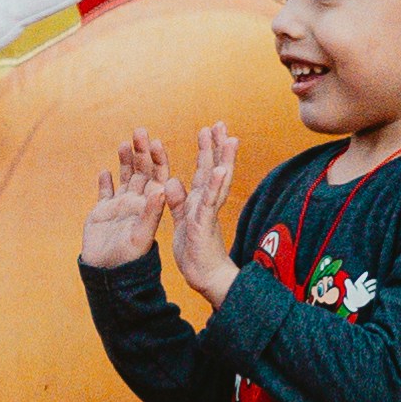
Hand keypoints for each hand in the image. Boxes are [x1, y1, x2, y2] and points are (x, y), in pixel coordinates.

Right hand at [78, 130, 171, 270]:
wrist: (107, 274)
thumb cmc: (129, 257)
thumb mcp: (143, 234)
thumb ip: (151, 212)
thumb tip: (161, 189)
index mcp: (150, 205)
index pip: (157, 176)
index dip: (158, 158)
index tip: (155, 141)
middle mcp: (136, 203)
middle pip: (140, 172)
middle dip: (140, 152)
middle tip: (139, 131)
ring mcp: (119, 207)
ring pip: (124, 178)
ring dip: (124, 160)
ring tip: (123, 143)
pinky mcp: (102, 214)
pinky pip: (104, 194)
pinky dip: (105, 183)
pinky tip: (104, 172)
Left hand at [170, 123, 241, 301]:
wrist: (204, 277)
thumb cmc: (194, 251)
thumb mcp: (182, 220)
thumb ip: (178, 201)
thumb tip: (172, 181)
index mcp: (200, 201)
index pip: (204, 171)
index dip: (207, 151)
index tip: (209, 130)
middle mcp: (207, 203)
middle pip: (214, 170)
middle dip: (218, 147)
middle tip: (221, 124)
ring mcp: (208, 212)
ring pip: (217, 182)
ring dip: (224, 160)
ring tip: (229, 139)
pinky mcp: (204, 224)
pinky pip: (209, 202)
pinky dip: (215, 186)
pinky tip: (221, 170)